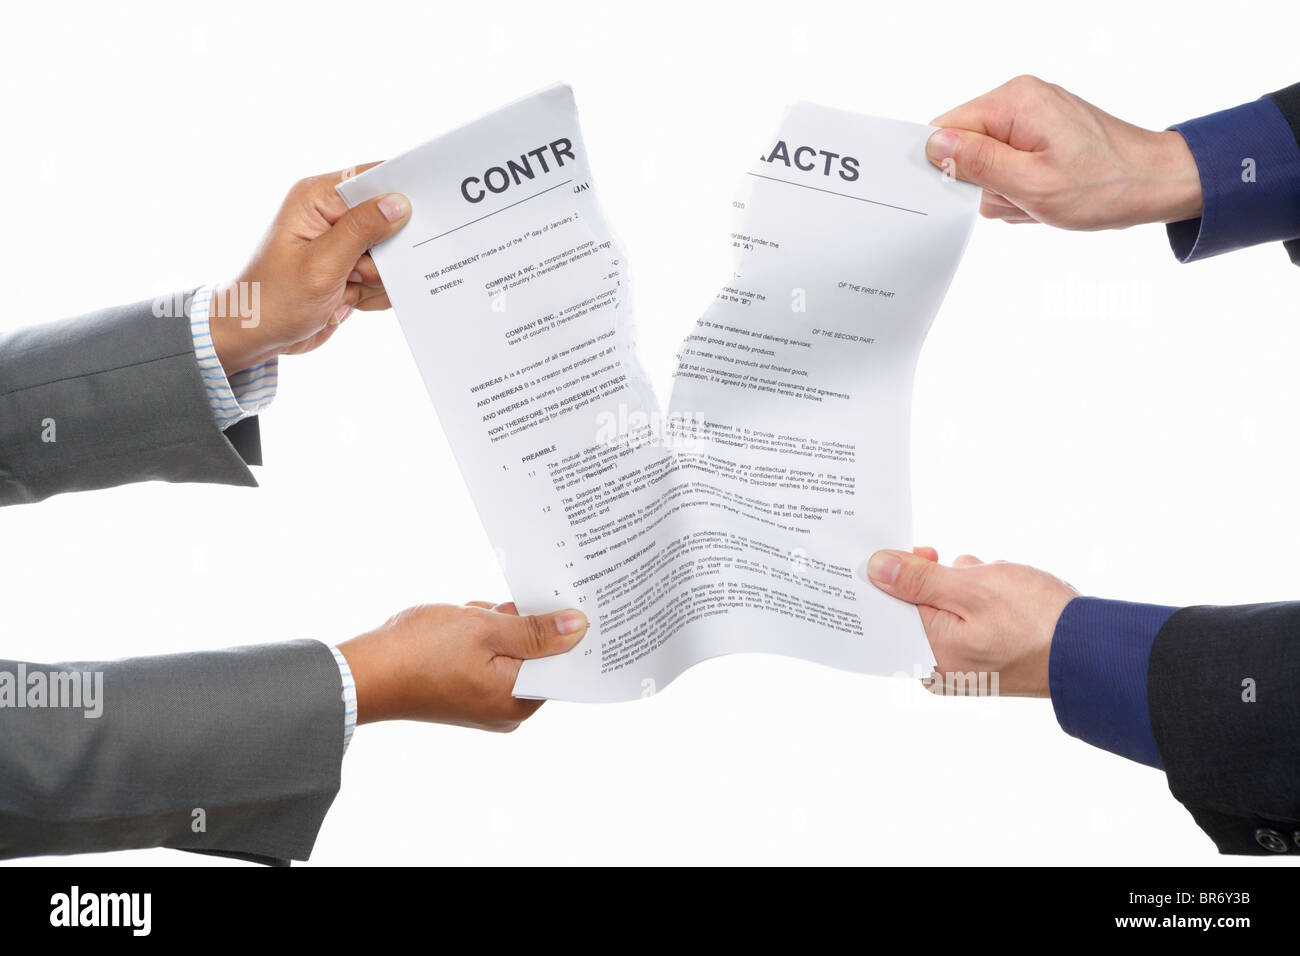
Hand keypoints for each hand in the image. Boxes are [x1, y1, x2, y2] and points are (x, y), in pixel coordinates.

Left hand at [209, 165, 410, 374]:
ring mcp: (342, 244)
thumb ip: (362, 230)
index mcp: (317, 199)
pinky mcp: (349, 269)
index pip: (371, 178)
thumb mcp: (321, 265)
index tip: (422, 213)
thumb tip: (399, 203)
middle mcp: (331, 215)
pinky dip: (372, 295)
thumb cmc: (273, 299)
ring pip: (390, 255)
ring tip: (344, 291)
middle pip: (388, 220)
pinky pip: (383, 279)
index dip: (400, 192)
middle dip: (384, 253)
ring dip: (376, 280)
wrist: (255, 337)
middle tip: (358, 273)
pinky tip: (346, 302)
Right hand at [337, 601, 586, 731]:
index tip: (559, 600)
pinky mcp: (464, 689)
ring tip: (463, 619)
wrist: (365, 670)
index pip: (561, 663)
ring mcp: (483, 700)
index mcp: (519, 701)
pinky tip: (453, 625)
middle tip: (490, 611)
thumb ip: (537, 631)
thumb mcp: (487, 629)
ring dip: (490, 623)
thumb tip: (580, 627)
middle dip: (514, 623)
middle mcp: (506, 708)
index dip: (561, 629)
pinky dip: (474, 633)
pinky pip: (485, 653)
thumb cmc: (423, 651)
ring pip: (507, 646)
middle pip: (533, 652)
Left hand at [863, 547, 1076, 696]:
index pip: (887, 613)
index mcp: (928, 657)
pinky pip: (967, 614)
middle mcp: (940, 667)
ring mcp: (963, 662)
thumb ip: (918, 579)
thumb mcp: (971, 589)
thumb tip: (876, 568)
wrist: (1094, 649)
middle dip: (934, 577)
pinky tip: (1003, 588)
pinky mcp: (984, 653)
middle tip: (951, 562)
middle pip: (914, 607)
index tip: (899, 551)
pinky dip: (981, 594)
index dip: (889, 578)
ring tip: (991, 579)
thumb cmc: (1035, 621)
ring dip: (962, 582)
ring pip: (944, 604)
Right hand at [926, 75, 1201, 229]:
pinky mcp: (1042, 135)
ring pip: (987, 165)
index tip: (977, 189)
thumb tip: (934, 145)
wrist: (1157, 184)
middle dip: (987, 184)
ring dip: (1008, 192)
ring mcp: (1033, 117)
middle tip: (1023, 196)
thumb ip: (978, 163)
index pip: (947, 128)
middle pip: (966, 148)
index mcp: (1015, 102)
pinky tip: (1047, 194)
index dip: (950, 166)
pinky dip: (1022, 188)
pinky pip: (1010, 167)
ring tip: (1041, 198)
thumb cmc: (1104, 186)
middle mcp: (1021, 100)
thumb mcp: (1031, 185)